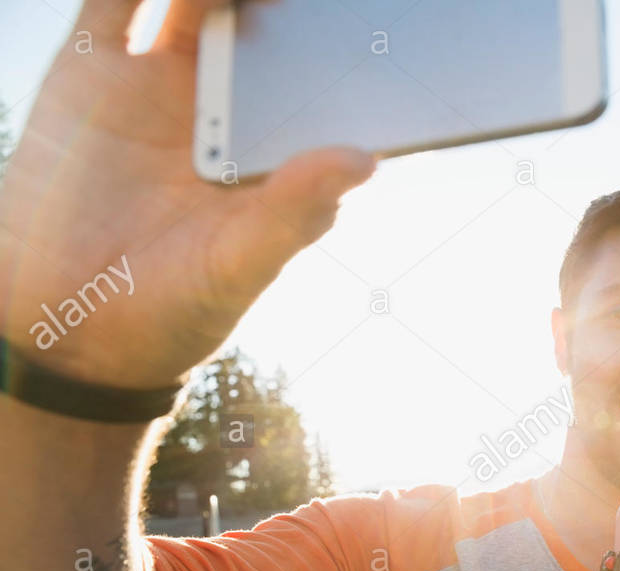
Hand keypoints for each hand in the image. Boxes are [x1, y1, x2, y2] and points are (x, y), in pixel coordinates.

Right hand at [0, 0, 376, 389]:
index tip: (388, 23)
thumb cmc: (176, 308)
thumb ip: (296, 210)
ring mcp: (163, 81)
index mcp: (279, 146)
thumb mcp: (242, 264)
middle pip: (269, 18)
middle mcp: (229, 103)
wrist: (71, 328)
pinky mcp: (94, 70)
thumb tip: (366, 158)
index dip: (353, 40)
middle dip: (296, 2)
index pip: (327, 74)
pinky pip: (116, 0)